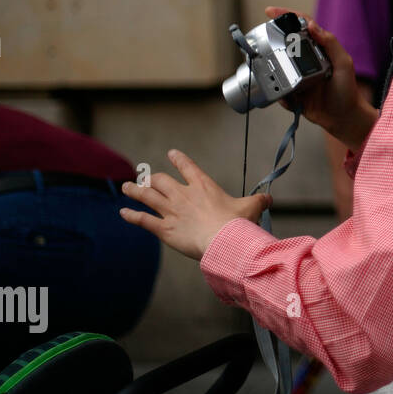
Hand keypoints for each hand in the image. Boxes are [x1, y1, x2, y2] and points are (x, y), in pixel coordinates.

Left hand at [119, 149, 270, 259]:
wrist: (223, 239)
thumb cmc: (237, 222)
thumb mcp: (252, 207)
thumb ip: (259, 200)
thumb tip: (270, 198)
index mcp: (203, 186)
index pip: (187, 167)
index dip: (178, 159)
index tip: (172, 154)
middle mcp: (183, 195)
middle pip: (160, 180)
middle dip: (152, 178)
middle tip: (146, 178)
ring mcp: (171, 211)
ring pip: (146, 196)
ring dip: (135, 191)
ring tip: (126, 187)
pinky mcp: (164, 228)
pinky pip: (143, 219)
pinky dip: (132, 216)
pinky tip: (123, 213)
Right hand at [263, 7, 375, 151]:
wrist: (344, 118)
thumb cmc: (347, 90)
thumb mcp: (344, 63)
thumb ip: (330, 43)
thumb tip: (312, 25)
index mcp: (319, 49)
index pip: (302, 26)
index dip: (286, 16)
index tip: (269, 11)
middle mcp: (306, 60)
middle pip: (285, 43)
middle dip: (273, 41)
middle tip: (265, 43)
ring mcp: (298, 75)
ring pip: (278, 66)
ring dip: (273, 68)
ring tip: (272, 72)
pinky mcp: (293, 92)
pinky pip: (279, 88)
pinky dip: (279, 92)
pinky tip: (287, 97)